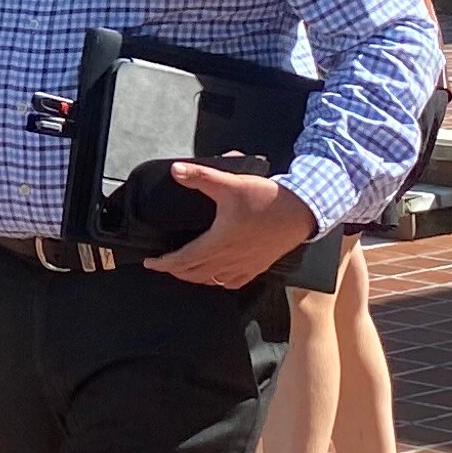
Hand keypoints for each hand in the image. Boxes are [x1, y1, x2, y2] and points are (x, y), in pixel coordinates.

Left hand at [147, 162, 319, 287]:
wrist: (301, 211)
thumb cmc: (265, 198)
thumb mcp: (230, 183)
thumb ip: (201, 176)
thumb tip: (175, 170)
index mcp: (218, 242)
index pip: (183, 260)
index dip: (163, 263)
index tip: (150, 262)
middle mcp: (229, 259)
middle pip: (194, 274)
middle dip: (175, 272)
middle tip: (163, 265)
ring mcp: (245, 266)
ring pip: (212, 280)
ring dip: (194, 277)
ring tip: (184, 270)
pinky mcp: (258, 267)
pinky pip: (232, 282)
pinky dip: (218, 281)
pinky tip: (216, 277)